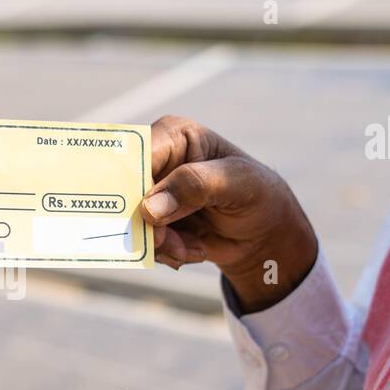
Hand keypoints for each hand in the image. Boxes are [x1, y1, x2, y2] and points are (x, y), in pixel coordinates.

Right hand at [138, 115, 316, 312]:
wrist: (264, 233)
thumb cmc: (257, 193)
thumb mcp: (236, 183)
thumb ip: (195, 185)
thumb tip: (149, 207)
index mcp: (172, 136)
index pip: (135, 154)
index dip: (131, 183)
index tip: (141, 212)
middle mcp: (156, 162)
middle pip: (125, 192)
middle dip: (147, 223)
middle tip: (169, 242)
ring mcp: (152, 195)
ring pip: (131, 223)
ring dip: (160, 243)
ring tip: (192, 248)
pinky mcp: (153, 222)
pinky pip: (141, 242)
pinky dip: (165, 253)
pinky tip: (193, 249)